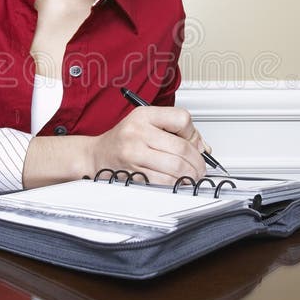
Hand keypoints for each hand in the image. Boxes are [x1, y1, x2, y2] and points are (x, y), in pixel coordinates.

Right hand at [89, 106, 207, 184]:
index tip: (193, 143)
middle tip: (200, 167)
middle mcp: (137, 132)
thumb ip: (176, 131)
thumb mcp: (147, 124)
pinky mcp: (132, 173)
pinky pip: (164, 181)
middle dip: (198, 162)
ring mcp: (133, 153)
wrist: (96, 155)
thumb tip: (203, 147)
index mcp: (144, 115)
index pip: (182, 119)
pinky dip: (177, 183)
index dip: (193, 134)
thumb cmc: (124, 139)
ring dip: (190, 175)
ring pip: (176, 167)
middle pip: (182, 147)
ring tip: (192, 175)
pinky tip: (177, 181)